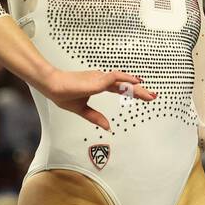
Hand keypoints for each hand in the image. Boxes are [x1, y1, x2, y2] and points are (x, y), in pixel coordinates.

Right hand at [41, 69, 155, 130]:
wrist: (51, 86)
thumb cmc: (63, 93)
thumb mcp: (82, 109)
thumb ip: (95, 117)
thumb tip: (108, 126)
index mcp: (98, 85)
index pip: (120, 89)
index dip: (133, 92)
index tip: (145, 96)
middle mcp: (101, 80)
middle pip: (125, 85)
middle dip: (140, 90)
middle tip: (153, 95)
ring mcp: (99, 78)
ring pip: (122, 81)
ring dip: (136, 86)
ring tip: (148, 93)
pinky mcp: (96, 80)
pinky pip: (114, 78)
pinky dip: (125, 79)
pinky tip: (135, 81)